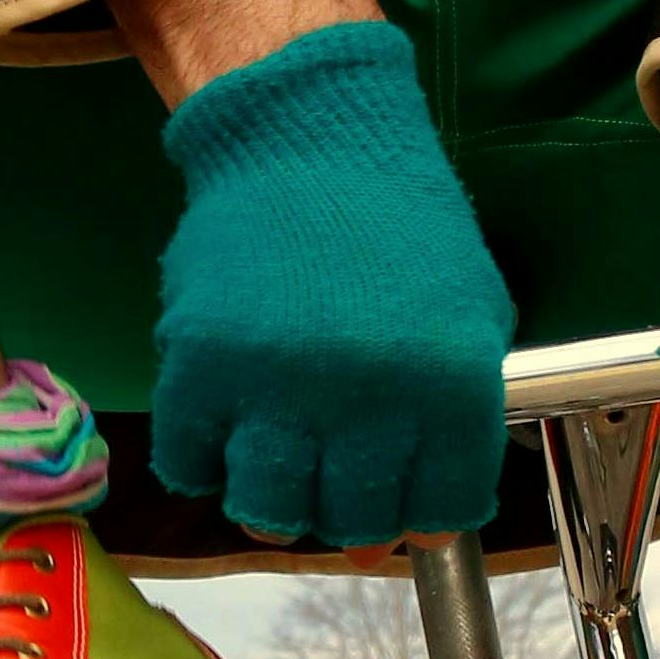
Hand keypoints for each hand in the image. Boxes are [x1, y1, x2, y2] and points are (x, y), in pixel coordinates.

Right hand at [149, 18, 511, 549]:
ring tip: (277, 468)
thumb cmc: (400, 222)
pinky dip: (202, 464)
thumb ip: (454, 416)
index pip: (441, 508)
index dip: (421, 515)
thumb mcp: (470, 311)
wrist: (308, 135)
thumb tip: (416, 517)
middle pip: (353, 522)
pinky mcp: (200, 365)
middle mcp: (368, 398)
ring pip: (268, 512)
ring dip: (274, 506)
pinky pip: (189, 464)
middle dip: (347, 514)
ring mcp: (277, 386)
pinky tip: (222, 432)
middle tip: (335, 480)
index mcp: (451, 385)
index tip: (403, 504)